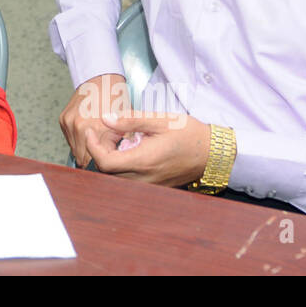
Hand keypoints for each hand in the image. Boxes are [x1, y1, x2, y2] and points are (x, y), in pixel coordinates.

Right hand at [58, 73, 128, 166]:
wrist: (102, 78)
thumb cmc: (116, 98)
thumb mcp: (124, 124)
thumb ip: (119, 145)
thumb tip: (117, 163)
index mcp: (96, 129)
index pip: (96, 161)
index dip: (104, 164)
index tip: (109, 163)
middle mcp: (79, 126)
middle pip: (83, 159)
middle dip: (94, 159)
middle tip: (104, 155)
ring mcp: (69, 122)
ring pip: (75, 150)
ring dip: (85, 150)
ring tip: (97, 143)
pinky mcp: (63, 120)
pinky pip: (70, 139)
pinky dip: (79, 140)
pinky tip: (89, 132)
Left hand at [84, 111, 210, 186]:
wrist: (214, 153)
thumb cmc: (189, 133)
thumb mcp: (160, 120)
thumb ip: (130, 120)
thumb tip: (105, 119)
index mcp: (144, 160)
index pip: (105, 163)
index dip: (92, 147)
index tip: (91, 131)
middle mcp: (145, 178)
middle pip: (107, 173)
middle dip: (99, 152)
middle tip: (106, 132)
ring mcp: (150, 186)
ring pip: (116, 179)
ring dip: (109, 160)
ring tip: (116, 139)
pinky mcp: (155, 187)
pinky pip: (128, 182)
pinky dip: (120, 168)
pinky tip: (127, 150)